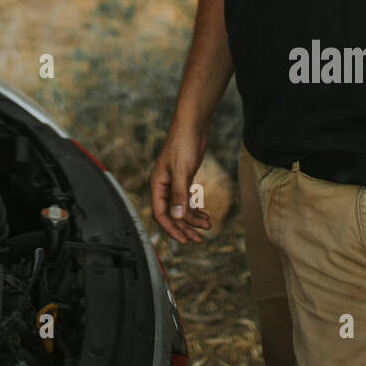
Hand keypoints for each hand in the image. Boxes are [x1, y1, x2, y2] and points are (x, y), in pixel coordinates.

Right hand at [150, 121, 211, 244]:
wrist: (192, 125)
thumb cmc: (183, 144)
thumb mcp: (182, 171)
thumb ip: (179, 195)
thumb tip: (176, 217)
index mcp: (157, 185)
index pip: (160, 214)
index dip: (171, 229)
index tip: (185, 240)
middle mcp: (164, 186)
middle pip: (171, 214)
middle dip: (184, 228)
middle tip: (198, 240)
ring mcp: (174, 183)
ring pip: (181, 209)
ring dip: (193, 219)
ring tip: (208, 226)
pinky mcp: (185, 179)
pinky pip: (188, 200)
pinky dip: (196, 209)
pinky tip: (205, 215)